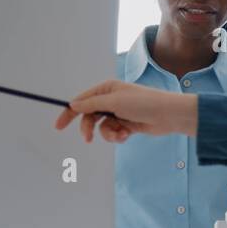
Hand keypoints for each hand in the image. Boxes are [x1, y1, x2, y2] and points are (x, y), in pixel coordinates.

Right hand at [54, 80, 197, 143]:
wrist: (168, 115)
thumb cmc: (143, 103)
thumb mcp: (114, 102)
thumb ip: (92, 104)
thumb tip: (73, 105)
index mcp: (106, 89)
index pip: (82, 100)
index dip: (69, 113)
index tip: (59, 126)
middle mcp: (111, 99)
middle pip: (89, 116)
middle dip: (89, 128)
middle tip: (88, 139)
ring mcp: (119, 113)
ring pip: (102, 128)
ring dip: (108, 134)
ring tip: (120, 134)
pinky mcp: (127, 125)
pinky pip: (114, 133)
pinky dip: (118, 136)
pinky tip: (128, 134)